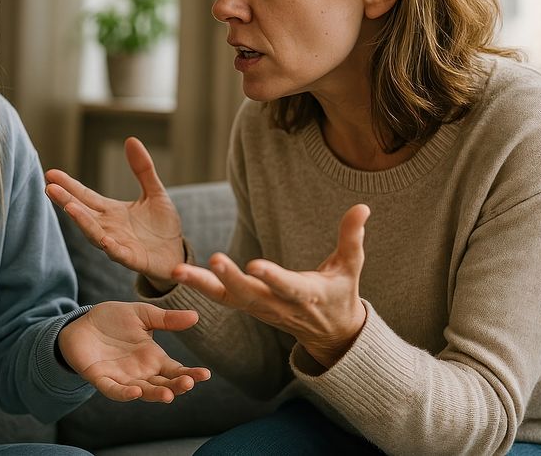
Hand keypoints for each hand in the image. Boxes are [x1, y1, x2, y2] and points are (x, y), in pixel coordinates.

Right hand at [45, 137, 183, 290]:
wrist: (176, 255)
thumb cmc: (162, 227)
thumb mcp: (155, 192)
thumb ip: (143, 169)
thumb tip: (131, 140)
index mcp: (111, 212)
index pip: (85, 196)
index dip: (69, 186)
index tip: (50, 174)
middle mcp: (109, 228)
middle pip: (83, 213)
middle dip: (66, 200)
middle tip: (49, 187)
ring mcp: (118, 244)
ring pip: (95, 233)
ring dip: (82, 221)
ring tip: (69, 206)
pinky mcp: (132, 259)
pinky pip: (118, 253)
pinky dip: (109, 247)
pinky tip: (102, 239)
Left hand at [58, 301, 210, 401]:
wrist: (81, 323)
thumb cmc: (113, 320)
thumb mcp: (142, 314)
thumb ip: (166, 319)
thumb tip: (195, 316)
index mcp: (153, 358)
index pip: (176, 370)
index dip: (191, 373)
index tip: (206, 374)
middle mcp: (141, 372)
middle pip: (163, 384)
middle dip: (177, 386)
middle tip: (189, 383)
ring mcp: (123, 378)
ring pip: (143, 391)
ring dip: (155, 394)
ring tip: (168, 395)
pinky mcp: (102, 379)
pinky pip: (115, 390)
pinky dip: (125, 394)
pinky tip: (136, 392)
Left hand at [171, 204, 369, 368]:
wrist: (329, 333)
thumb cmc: (340, 293)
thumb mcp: (350, 267)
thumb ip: (352, 237)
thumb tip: (363, 206)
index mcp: (305, 294)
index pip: (287, 285)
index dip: (272, 276)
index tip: (255, 265)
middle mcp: (278, 304)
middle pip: (250, 293)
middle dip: (231, 278)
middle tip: (214, 259)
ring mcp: (259, 308)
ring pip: (228, 297)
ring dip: (202, 284)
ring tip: (177, 271)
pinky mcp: (247, 307)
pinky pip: (220, 297)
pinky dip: (200, 286)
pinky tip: (177, 273)